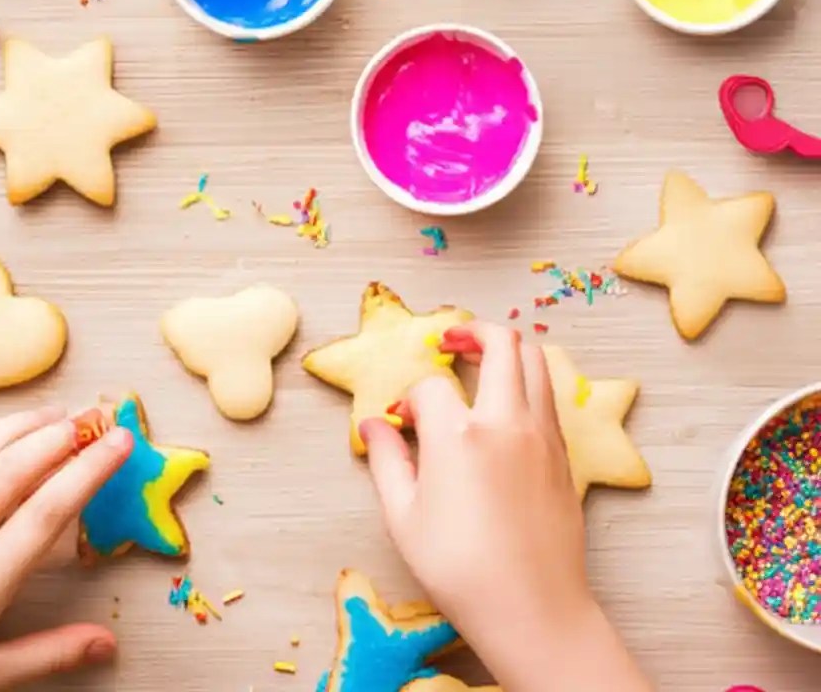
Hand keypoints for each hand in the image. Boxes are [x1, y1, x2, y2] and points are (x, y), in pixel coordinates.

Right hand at [360, 322, 650, 691]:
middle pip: (501, 344)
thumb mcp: (403, 516)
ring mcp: (543, 436)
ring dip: (507, 349)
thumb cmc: (460, 569)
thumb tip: (373, 425)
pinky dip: (528, 381)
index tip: (399, 422)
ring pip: (536, 361)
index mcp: (458, 434)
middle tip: (450, 340)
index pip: (430, 387)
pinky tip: (506, 403)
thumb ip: (386, 460)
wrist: (532, 607)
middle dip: (471, 331)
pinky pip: (548, 396)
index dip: (407, 399)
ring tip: (482, 360)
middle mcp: (506, 422)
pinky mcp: (564, 456)